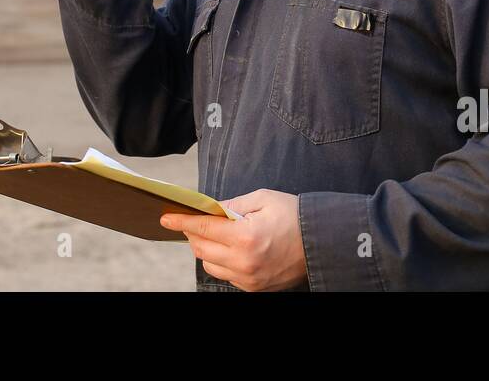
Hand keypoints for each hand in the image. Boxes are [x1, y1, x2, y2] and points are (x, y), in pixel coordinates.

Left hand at [160, 189, 307, 291]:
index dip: (182, 221)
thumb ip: (232, 205)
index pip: (203, 229)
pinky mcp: (255, 288)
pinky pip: (226, 276)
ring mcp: (249, 279)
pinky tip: (230, 249)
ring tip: (214, 236)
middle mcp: (244, 262)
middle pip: (201, 250)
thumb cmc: (293, 215)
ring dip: (205, 250)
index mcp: (245, 237)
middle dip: (193, 235)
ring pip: (210, 266)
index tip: (166, 218)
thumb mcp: (262, 199)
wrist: (322, 242)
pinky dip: (221, 263)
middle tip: (193, 223)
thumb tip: (209, 210)